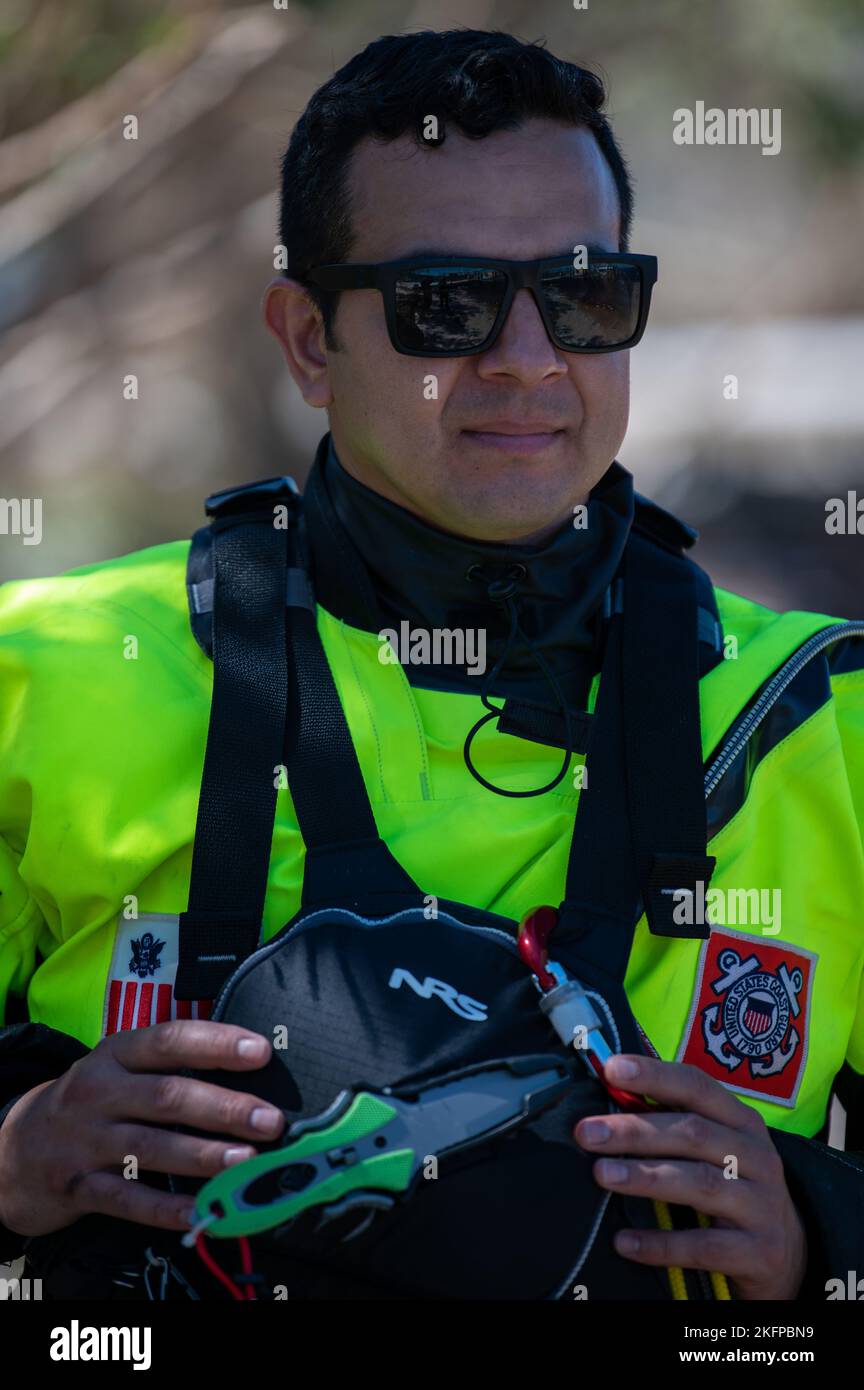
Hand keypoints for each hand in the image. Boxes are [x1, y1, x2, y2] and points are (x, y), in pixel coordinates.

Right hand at [0, 1020, 282, 1238]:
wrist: (16, 1149)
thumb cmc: (91, 1101)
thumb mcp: (117, 1067)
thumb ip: (168, 1064)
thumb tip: (249, 1063)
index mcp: (115, 1054)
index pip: (169, 1041)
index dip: (216, 1044)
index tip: (260, 1052)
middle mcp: (99, 1093)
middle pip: (167, 1096)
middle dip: (223, 1107)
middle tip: (269, 1119)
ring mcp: (87, 1142)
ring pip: (151, 1147)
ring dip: (202, 1154)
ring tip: (246, 1160)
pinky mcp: (79, 1187)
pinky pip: (128, 1200)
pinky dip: (166, 1208)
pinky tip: (201, 1212)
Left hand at [574, 1053, 807, 1299]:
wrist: (788, 1250)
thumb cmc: (733, 1184)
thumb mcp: (716, 1146)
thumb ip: (672, 1121)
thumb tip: (609, 1091)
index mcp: (742, 1121)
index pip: (697, 1086)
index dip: (654, 1075)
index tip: (610, 1069)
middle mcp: (757, 1156)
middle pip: (693, 1133)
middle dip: (635, 1131)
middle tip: (587, 1133)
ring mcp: (761, 1205)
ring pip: (700, 1183)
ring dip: (646, 1176)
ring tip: (602, 1174)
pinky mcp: (760, 1252)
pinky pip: (704, 1247)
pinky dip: (662, 1244)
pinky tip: (625, 1242)